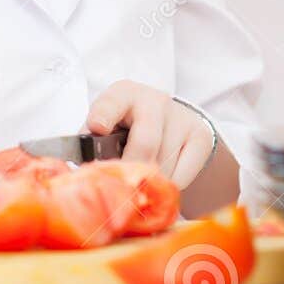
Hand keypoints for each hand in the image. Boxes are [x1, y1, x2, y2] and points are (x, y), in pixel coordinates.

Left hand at [85, 81, 213, 187]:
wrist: (170, 122)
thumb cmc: (127, 127)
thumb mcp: (107, 127)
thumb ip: (93, 145)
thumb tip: (82, 175)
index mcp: (122, 94)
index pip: (111, 103)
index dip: (103, 115)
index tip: (97, 127)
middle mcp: (154, 100)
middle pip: (144, 144)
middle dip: (133, 170)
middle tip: (123, 188)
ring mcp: (181, 117)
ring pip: (163, 166)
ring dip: (149, 182)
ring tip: (142, 176)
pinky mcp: (201, 135)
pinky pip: (182, 176)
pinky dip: (167, 186)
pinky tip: (162, 176)